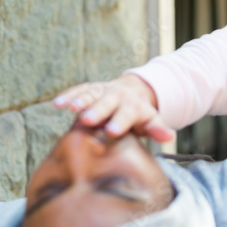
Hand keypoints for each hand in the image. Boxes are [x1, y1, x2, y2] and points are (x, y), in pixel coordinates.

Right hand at [53, 73, 174, 142]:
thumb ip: (157, 129)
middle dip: (97, 110)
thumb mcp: (151, 121)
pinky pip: (78, 90)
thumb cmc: (140, 115)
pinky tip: (57, 104)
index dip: (120, 122)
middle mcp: (117, 96)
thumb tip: (170, 137)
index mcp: (133, 106)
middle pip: (107, 102)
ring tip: (70, 108)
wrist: (131, 92)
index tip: (112, 131)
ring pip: (91, 94)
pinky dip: (68, 96)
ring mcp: (102, 91)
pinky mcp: (90, 89)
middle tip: (87, 119)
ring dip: (80, 100)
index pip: (127, 114)